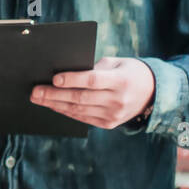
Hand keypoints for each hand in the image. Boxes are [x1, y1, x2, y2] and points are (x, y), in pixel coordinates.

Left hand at [30, 56, 155, 128]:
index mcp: (121, 81)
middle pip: (80, 98)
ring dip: (55, 105)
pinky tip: (52, 106)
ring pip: (78, 110)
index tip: (54, 79)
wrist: (153, 93)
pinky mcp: (108, 124)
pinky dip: (65, 112)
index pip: (93, 81)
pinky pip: (81, 118)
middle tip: (36, 92)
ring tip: (38, 99)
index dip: (72, 80)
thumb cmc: (130, 72)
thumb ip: (95, 68)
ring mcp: (112, 115)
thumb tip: (65, 74)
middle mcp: (117, 100)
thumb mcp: (118, 63)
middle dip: (55, 95)